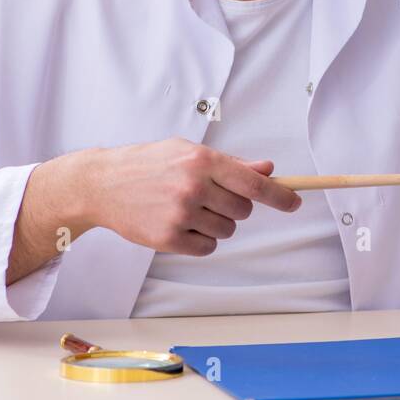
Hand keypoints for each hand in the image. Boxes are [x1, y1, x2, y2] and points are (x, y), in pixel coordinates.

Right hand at [87, 137, 300, 255]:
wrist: (103, 183)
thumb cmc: (148, 164)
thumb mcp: (188, 151)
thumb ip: (231, 163)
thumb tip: (267, 169)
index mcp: (202, 161)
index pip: (254, 183)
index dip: (280, 196)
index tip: (295, 202)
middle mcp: (194, 186)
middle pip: (243, 210)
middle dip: (235, 207)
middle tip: (211, 197)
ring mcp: (181, 214)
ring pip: (226, 230)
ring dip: (216, 224)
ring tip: (189, 208)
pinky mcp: (168, 238)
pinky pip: (207, 248)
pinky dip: (201, 240)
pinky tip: (182, 224)